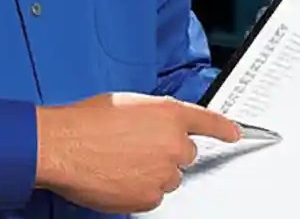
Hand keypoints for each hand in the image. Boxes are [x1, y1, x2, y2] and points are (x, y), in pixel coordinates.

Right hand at [34, 92, 241, 213]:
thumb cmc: (86, 121)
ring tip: (120, 161)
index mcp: (169, 113)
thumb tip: (156, 127)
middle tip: (136, 147)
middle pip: (185, 153)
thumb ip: (152, 115)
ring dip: (152, 171)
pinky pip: (153, 195)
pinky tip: (118, 176)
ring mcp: (164, 172)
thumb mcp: (126, 103)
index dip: (224, 129)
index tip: (234, 134)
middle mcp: (173, 143)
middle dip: (166, 151)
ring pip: (168, 176)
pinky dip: (139, 188)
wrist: (64, 145)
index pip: (209, 122)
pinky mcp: (150, 196)